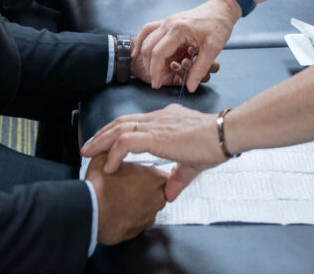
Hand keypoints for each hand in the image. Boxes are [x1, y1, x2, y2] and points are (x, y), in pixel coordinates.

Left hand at [83, 106, 227, 200]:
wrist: (225, 134)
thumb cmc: (214, 145)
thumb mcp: (192, 164)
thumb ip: (178, 178)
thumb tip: (169, 194)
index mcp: (166, 120)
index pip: (134, 122)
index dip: (117, 133)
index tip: (105, 145)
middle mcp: (158, 118)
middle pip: (121, 122)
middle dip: (102, 135)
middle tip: (88, 147)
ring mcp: (156, 125)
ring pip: (119, 129)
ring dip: (100, 142)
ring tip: (88, 153)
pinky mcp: (156, 136)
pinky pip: (126, 141)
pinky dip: (113, 153)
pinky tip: (109, 166)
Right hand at [86, 152, 167, 243]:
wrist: (90, 211)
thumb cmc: (100, 186)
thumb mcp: (104, 157)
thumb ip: (113, 151)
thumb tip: (110, 148)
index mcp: (156, 179)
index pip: (162, 175)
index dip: (147, 174)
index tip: (137, 174)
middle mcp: (158, 199)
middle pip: (156, 192)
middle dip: (143, 189)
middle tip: (126, 185)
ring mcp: (149, 217)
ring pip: (146, 208)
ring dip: (136, 204)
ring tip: (119, 198)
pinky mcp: (138, 231)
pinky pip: (136, 222)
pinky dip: (128, 218)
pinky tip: (116, 211)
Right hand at [132, 0, 239, 93]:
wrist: (221, 9)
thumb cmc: (218, 25)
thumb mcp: (213, 49)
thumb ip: (200, 68)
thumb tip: (190, 86)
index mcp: (178, 30)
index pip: (158, 53)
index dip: (155, 71)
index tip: (157, 84)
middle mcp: (168, 23)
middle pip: (149, 47)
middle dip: (149, 66)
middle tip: (155, 81)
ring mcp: (167, 21)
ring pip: (146, 38)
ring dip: (144, 55)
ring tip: (149, 70)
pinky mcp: (168, 22)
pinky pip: (149, 30)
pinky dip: (142, 40)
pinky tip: (138, 51)